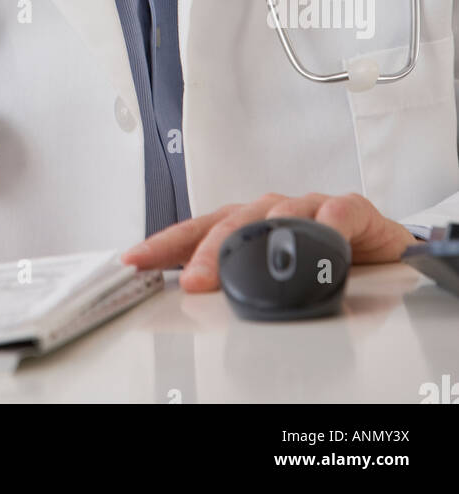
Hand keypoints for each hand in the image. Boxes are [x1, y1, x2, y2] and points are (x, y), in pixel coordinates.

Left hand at [121, 192, 417, 291]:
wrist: (380, 250)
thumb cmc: (318, 259)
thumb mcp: (272, 276)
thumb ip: (239, 284)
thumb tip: (199, 307)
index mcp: (245, 224)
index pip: (197, 231)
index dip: (166, 245)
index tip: (135, 260)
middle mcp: (269, 210)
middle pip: (231, 225)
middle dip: (208, 253)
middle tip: (196, 282)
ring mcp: (307, 206)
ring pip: (277, 216)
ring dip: (260, 240)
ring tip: (248, 266)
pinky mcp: (348, 210)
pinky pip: (335, 212)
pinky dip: (326, 225)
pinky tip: (320, 240)